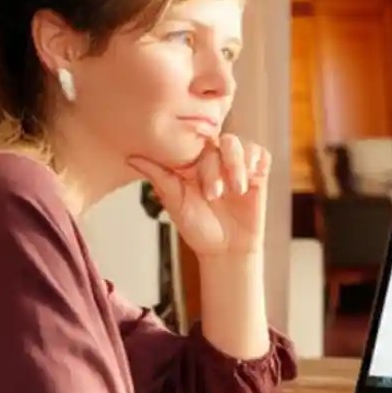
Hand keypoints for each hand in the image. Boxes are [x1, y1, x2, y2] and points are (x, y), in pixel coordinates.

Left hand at [127, 135, 270, 257]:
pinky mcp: (257, 174)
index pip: (194, 141)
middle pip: (217, 142)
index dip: (194, 153)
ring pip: (238, 145)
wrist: (225, 250)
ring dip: (236, 166)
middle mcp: (215, 159)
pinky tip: (248, 182)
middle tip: (213, 195)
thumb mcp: (175, 202)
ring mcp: (237, 166)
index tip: (191, 176)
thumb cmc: (197, 228)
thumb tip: (131, 157)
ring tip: (235, 191)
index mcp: (193, 162)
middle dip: (215, 169)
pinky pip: (260, 155)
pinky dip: (255, 163)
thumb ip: (158, 177)